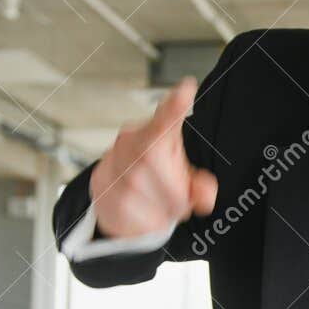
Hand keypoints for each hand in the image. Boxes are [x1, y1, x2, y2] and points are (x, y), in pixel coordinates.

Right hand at [88, 77, 217, 238]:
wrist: (113, 203)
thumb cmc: (153, 184)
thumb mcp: (183, 181)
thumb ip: (200, 186)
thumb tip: (204, 193)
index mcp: (153, 133)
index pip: (164, 118)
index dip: (174, 105)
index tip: (187, 89)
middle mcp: (130, 143)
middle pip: (157, 160)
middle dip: (174, 188)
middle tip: (180, 199)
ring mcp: (113, 165)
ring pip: (144, 188)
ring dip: (161, 206)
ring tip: (159, 205)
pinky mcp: (104, 190)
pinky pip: (132, 208)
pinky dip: (147, 219)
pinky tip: (144, 212)